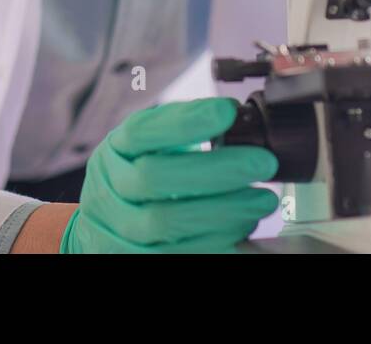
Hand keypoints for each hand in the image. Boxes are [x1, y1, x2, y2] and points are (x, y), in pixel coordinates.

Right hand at [60, 98, 277, 252]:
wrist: (107, 223)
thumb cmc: (138, 173)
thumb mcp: (150, 143)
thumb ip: (182, 126)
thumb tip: (231, 115)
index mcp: (116, 149)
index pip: (142, 132)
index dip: (185, 122)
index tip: (227, 112)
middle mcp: (109, 187)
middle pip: (155, 177)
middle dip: (215, 169)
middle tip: (262, 163)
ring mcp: (119, 227)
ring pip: (166, 222)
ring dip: (223, 211)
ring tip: (261, 200)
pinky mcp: (134, 257)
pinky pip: (177, 253)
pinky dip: (215, 241)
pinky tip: (242, 228)